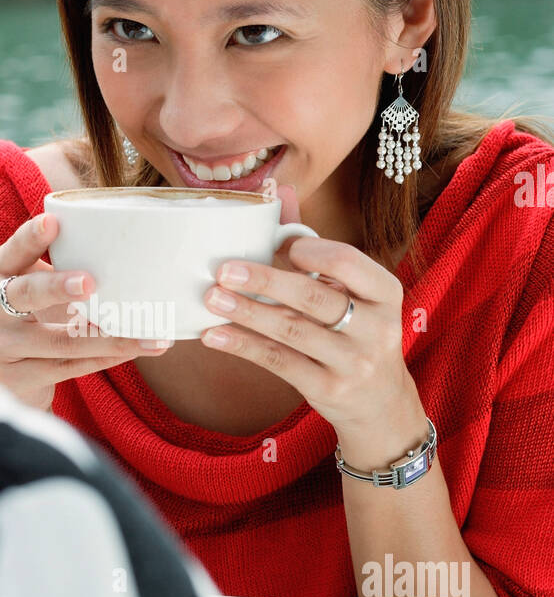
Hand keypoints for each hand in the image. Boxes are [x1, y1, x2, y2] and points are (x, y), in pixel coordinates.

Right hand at [0, 212, 170, 411]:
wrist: (10, 377)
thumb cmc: (35, 317)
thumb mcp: (39, 286)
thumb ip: (65, 266)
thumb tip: (133, 251)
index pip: (14, 250)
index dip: (32, 237)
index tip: (54, 222)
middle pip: (26, 294)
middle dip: (58, 287)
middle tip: (91, 283)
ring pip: (59, 342)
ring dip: (108, 338)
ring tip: (148, 336)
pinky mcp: (12, 379)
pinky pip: (67, 369)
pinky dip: (104, 359)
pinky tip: (132, 351)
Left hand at [199, 183, 415, 433]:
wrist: (381, 403)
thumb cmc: (358, 332)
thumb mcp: (353, 292)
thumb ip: (317, 247)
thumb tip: (280, 193)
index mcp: (386, 292)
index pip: (349, 262)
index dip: (312, 252)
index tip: (277, 245)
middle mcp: (376, 327)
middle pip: (314, 298)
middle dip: (265, 281)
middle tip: (223, 270)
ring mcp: (353, 361)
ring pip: (292, 332)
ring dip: (246, 313)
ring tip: (210, 299)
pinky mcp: (328, 389)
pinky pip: (279, 363)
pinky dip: (244, 346)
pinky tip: (215, 335)